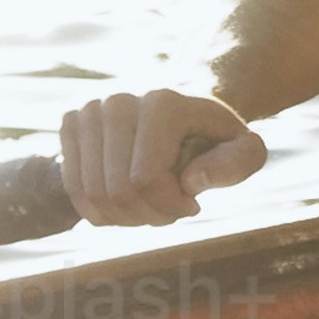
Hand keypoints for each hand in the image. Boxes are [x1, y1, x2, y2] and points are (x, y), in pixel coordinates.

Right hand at [60, 84, 269, 227]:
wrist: (182, 116)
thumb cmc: (215, 140)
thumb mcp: (246, 149)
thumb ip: (240, 163)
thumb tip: (190, 181)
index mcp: (162, 104)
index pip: (145, 179)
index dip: (169, 207)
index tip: (192, 204)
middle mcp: (119, 101)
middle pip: (117, 191)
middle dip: (147, 215)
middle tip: (170, 210)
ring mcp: (91, 110)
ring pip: (93, 195)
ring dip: (124, 216)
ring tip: (151, 204)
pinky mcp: (71, 123)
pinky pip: (73, 188)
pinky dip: (99, 208)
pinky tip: (125, 199)